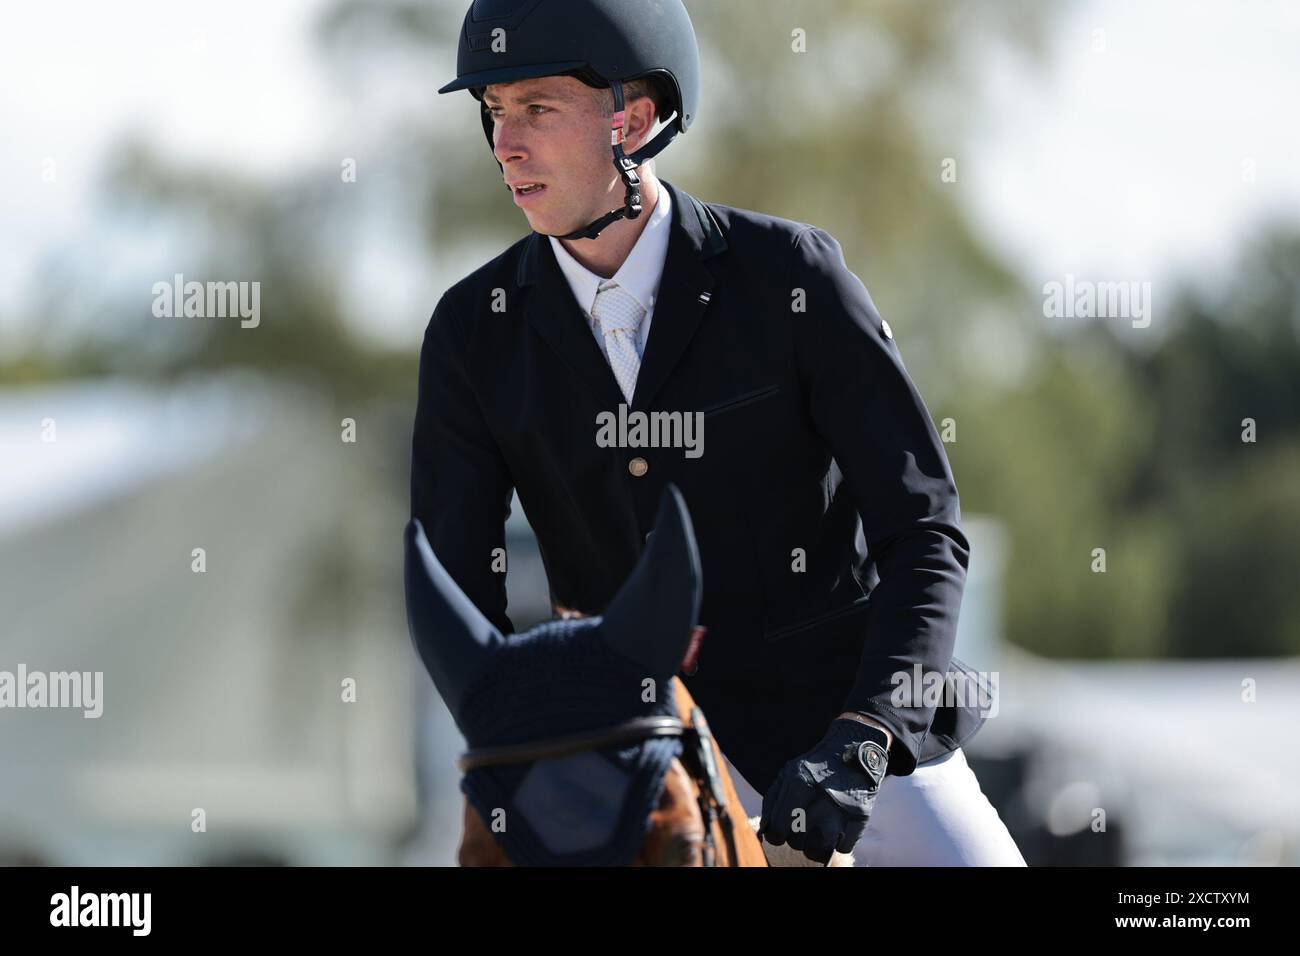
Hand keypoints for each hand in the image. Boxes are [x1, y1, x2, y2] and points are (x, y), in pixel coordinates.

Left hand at [758, 719, 888, 863]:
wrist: (852, 749)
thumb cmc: (814, 766)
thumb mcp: (788, 774)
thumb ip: (772, 802)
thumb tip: (766, 834)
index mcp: (799, 783)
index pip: (778, 829)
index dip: (776, 835)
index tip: (780, 832)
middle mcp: (820, 799)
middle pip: (796, 842)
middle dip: (795, 836)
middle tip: (802, 823)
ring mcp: (842, 811)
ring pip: (817, 851)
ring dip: (813, 846)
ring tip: (815, 833)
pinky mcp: (860, 818)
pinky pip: (842, 847)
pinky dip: (837, 842)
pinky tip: (835, 827)